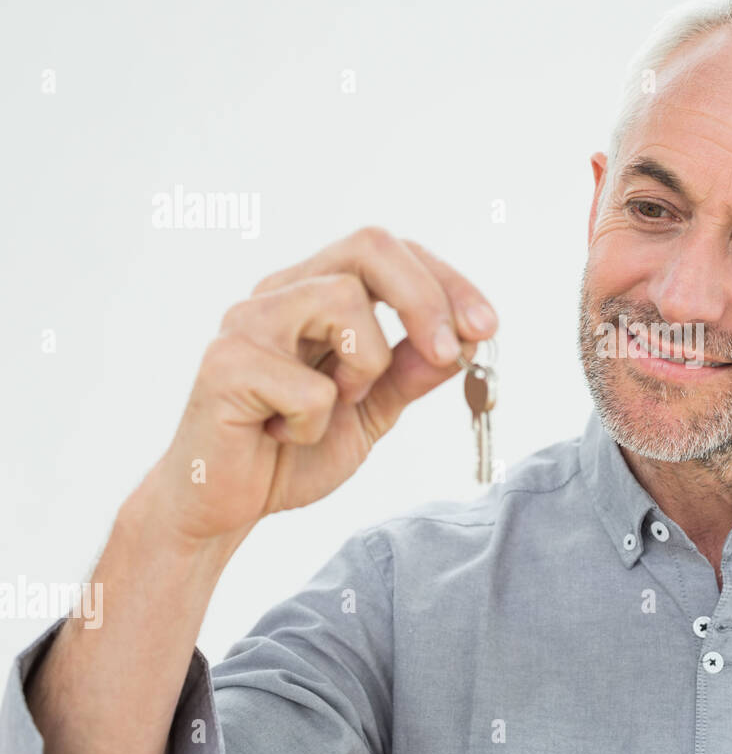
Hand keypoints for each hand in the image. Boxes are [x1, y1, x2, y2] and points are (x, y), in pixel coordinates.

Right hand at [139, 226, 495, 560]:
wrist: (222, 506)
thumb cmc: (292, 451)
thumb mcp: (373, 409)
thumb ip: (413, 371)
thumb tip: (468, 337)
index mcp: (316, 292)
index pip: (392, 253)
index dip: (447, 282)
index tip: (487, 327)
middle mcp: (280, 293)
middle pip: (369, 246)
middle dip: (425, 298)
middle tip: (450, 352)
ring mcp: (247, 322)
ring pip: (341, 301)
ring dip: (366, 366)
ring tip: (336, 405)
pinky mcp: (225, 364)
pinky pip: (309, 384)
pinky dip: (315, 422)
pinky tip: (284, 434)